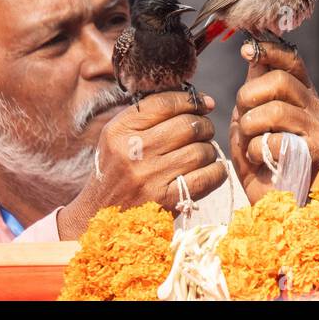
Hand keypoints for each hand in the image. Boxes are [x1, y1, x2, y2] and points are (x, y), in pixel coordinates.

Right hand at [56, 90, 223, 239]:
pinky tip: (210, 170)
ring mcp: (150, 177)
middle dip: (204, 125)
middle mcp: (133, 152)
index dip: (191, 100)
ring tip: (202, 153)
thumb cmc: (117, 172)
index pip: (165, 103)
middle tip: (203, 131)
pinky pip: (208, 176)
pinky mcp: (166, 200)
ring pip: (202, 150)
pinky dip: (216, 171)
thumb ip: (149, 115)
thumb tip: (202, 101)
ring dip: (209, 149)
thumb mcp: (118, 138)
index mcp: (119, 131)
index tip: (202, 103)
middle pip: (188, 125)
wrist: (102, 219)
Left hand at [230, 41, 318, 202]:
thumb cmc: (258, 157)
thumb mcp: (250, 115)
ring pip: (275, 110)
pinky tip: (259, 159)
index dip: (270, 50)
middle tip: (241, 116)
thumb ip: (255, 86)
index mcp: (304, 94)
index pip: (293, 60)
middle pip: (280, 81)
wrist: (269, 201)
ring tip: (247, 141)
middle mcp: (318, 108)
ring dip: (249, 127)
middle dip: (249, 96)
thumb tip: (253, 49)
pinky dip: (255, 150)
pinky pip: (274, 140)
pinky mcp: (316, 153)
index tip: (246, 50)